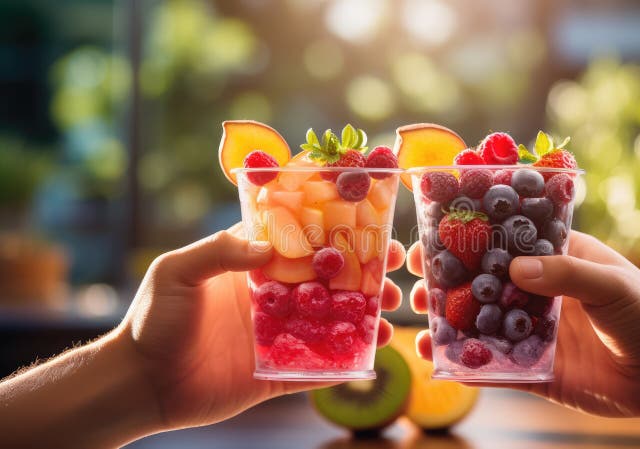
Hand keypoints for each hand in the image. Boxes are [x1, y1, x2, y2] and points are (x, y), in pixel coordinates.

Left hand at [119, 225, 405, 430]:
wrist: (141, 384)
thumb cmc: (152, 320)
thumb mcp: (177, 272)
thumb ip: (219, 252)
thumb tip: (268, 245)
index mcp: (252, 267)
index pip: (300, 240)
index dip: (333, 228)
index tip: (366, 217)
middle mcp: (273, 297)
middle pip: (328, 278)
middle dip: (364, 270)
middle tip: (393, 263)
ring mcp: (280, 335)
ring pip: (333, 321)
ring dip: (364, 314)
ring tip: (390, 308)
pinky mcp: (279, 373)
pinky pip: (321, 367)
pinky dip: (348, 361)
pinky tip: (373, 352)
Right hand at [407, 230, 639, 416]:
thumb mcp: (609, 283)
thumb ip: (565, 274)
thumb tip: (513, 271)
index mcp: (555, 260)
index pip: (506, 241)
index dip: (471, 236)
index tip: (436, 231)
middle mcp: (537, 293)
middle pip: (483, 283)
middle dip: (448, 281)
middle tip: (416, 279)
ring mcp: (532, 332)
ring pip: (481, 325)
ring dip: (448, 322)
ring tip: (419, 320)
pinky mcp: (534, 370)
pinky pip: (496, 367)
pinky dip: (469, 366)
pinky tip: (441, 363)